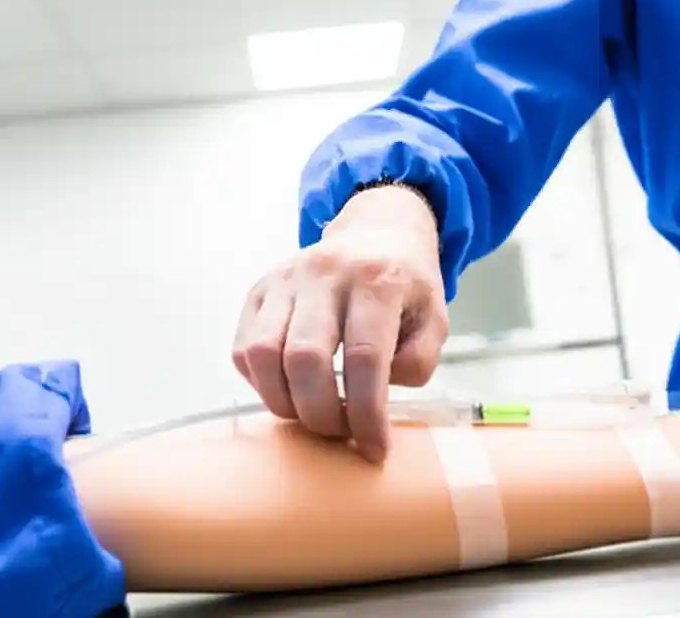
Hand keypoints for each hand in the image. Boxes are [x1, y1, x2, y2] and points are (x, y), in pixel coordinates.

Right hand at [232, 186, 447, 462]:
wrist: (376, 232)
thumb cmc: (405, 285)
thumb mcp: (434, 320)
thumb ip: (417, 362)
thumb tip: (374, 400)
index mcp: (378, 279)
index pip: (365, 358)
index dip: (366, 414)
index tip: (374, 448)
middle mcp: (325, 273)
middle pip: (306, 359)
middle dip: (321, 414)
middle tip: (340, 434)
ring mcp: (285, 279)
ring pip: (264, 354)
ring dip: (285, 402)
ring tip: (312, 415)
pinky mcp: (259, 290)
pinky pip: (245, 349)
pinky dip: (262, 383)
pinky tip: (290, 389)